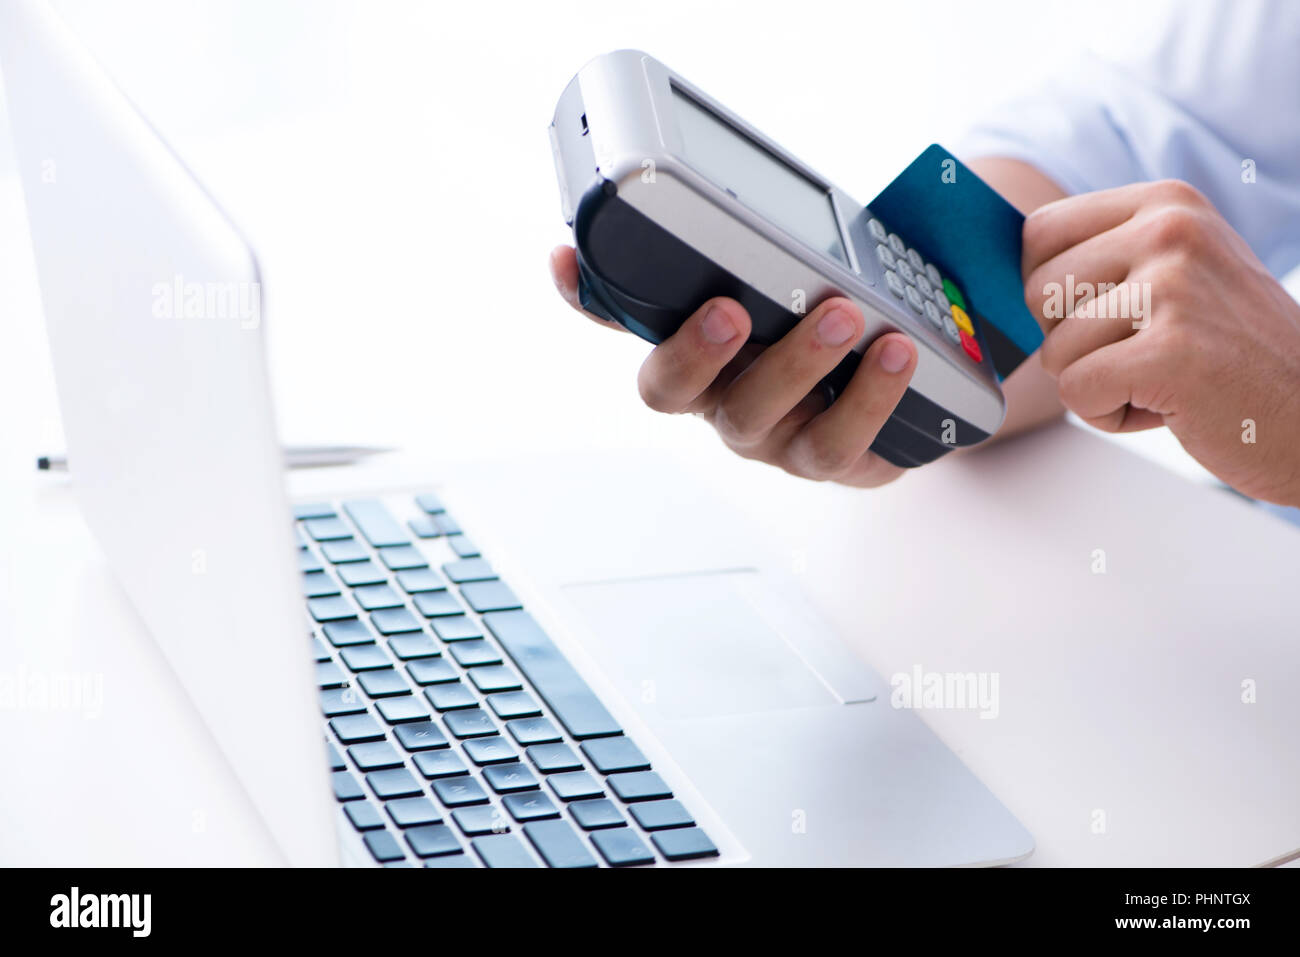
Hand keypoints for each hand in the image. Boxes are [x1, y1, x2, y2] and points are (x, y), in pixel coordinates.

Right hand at [549, 246, 917, 486]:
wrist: (922, 379)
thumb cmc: (841, 314)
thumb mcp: (805, 268)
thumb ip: (762, 238)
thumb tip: (747, 189)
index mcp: (693, 341)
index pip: (622, 317)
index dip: (583, 294)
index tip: (567, 253)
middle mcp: (714, 395)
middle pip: (669, 389)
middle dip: (693, 350)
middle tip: (729, 309)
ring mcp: (766, 435)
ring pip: (754, 416)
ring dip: (796, 364)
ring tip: (844, 315)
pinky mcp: (827, 459)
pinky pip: (837, 443)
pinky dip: (869, 397)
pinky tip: (897, 352)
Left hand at [1024, 180, 1299, 505]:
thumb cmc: (1232, 354)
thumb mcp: (1175, 274)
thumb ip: (1103, 260)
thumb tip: (1002, 271)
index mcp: (1166, 203)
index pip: (1038, 234)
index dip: (1049, 292)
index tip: (1104, 316)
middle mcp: (1170, 229)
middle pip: (1036, 294)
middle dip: (1073, 344)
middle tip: (1144, 354)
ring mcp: (1173, 286)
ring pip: (1055, 351)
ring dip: (1098, 385)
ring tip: (1165, 379)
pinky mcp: (1172, 350)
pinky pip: (1076, 392)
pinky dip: (1110, 414)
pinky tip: (1169, 406)